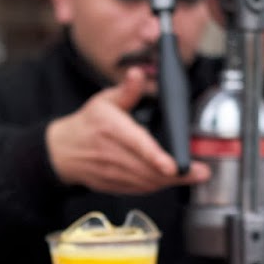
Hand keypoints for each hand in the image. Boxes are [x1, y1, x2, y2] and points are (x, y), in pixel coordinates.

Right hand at [45, 68, 211, 193]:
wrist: (63, 152)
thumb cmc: (88, 125)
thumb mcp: (104, 101)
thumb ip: (127, 90)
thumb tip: (138, 74)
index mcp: (111, 129)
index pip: (136, 144)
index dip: (155, 157)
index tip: (172, 166)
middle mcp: (110, 153)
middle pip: (147, 169)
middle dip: (177, 174)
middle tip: (200, 173)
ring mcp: (111, 173)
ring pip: (145, 182)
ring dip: (169, 182)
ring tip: (191, 176)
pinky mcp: (113, 186)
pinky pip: (139, 189)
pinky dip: (156, 186)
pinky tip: (169, 180)